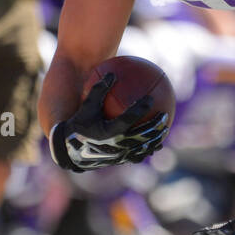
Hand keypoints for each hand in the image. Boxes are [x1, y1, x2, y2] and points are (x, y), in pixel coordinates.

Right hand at [49, 72, 166, 171]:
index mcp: (109, 131)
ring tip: (164, 132)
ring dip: (155, 140)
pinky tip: (153, 144)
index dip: (141, 107)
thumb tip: (112, 73)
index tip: (150, 98)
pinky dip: (146, 150)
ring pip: (142, 148)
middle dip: (155, 125)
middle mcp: (116, 145)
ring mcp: (119, 155)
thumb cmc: (78, 125)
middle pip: (142, 135)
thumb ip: (98, 90)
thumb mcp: (86, 106)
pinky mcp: (120, 161)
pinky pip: (137, 156)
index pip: (129, 118)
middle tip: (165, 115)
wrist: (70, 150)